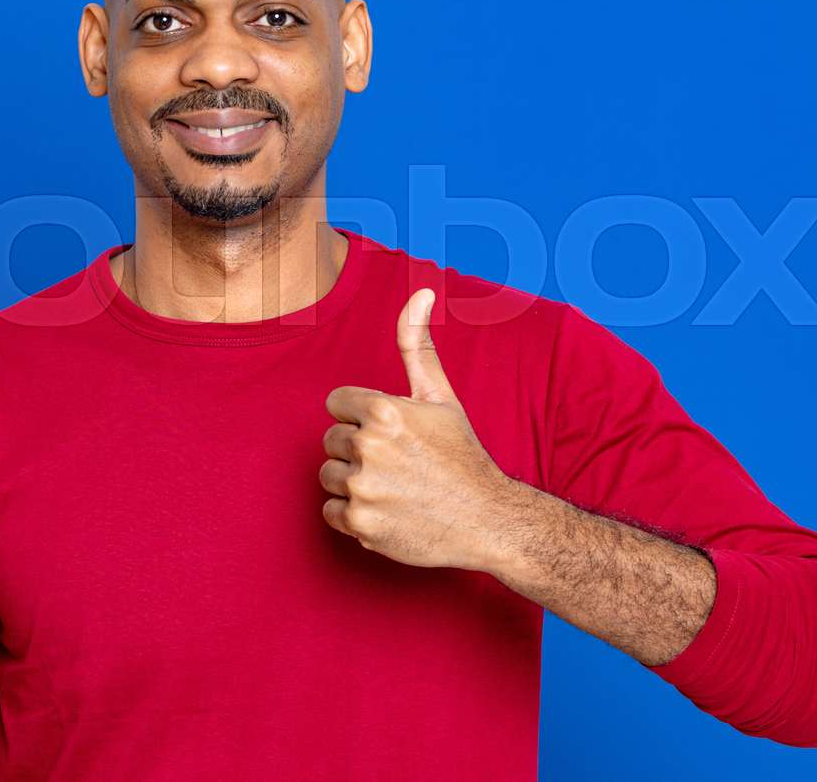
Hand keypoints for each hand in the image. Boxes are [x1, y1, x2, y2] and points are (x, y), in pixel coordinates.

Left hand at [319, 288, 512, 569]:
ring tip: (394, 486)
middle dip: (357, 450)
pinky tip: (387, 510)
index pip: (336, 403)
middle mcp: (368, 447)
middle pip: (330, 440)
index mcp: (384, 409)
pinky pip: (330, 512)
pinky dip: (354, 515)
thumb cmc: (463, 456)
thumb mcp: (441, 396)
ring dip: (353, 482)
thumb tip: (420, 292)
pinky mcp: (359, 525)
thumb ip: (417, 344)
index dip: (362, 417)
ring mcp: (362, 488)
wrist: (488, 521)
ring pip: (329, 476)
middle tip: (398, 463)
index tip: (390, 432)